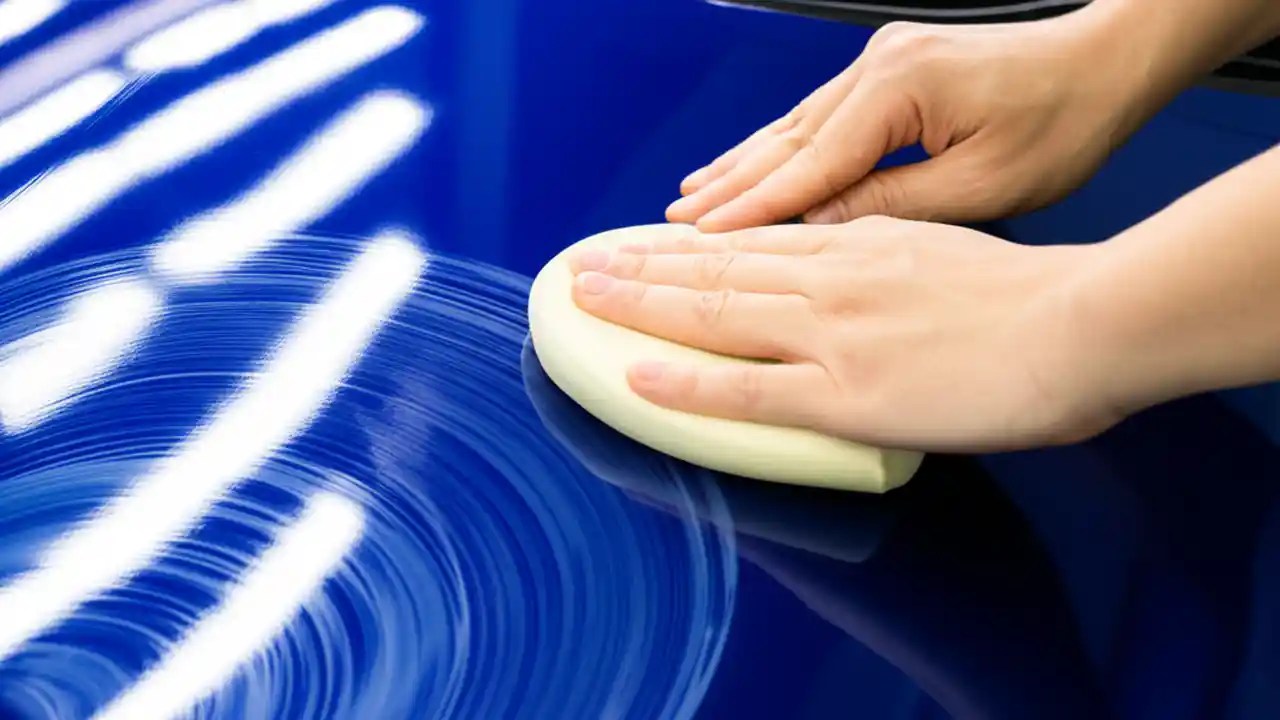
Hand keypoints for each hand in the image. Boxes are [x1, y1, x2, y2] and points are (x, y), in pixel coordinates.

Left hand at [570, 218, 1121, 452]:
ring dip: (642, 307)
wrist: (1081, 325)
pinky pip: (744, 387)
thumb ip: (891, 268)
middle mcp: (830, 280)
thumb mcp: (947, 254)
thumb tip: (862, 290)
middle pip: (717, 269)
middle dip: (644, 267)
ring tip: (589, 302)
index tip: (650, 243)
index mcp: (859, 245)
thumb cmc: (1034, 298)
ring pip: (714, 314)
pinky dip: (684, 382)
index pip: (755, 242)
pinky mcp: (843, 393)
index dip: (692, 245)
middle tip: (589, 266)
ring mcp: (830, 334)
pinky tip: (638, 376)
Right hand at [667, 17, 1154, 230]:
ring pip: (794, 127)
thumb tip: (813, 226)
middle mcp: (878, 67)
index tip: (699, 240)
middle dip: (728, 188)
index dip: (752, 209)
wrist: (1106, 62)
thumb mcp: (982, 184)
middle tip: (670, 226)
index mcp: (900, 88)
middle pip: (786, 141)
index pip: (808, 164)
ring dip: (742, 167)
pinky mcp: (890, 71)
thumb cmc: (1063, 122)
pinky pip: (819, 119)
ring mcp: (880, 64)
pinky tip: (749, 166)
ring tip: (691, 200)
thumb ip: (890, 206)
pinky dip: (780, 150)